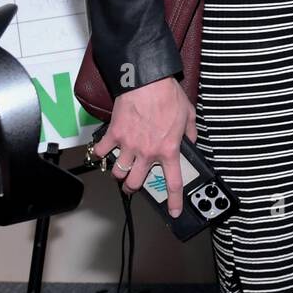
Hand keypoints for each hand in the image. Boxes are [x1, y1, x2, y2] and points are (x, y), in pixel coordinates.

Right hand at [93, 77, 195, 216]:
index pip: (173, 182)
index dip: (174, 200)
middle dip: (133, 187)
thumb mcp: (188, 113)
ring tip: (121, 169)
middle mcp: (147, 152)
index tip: (174, 211)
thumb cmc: (168, 95)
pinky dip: (102, 153)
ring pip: (118, 172)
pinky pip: (102, 152)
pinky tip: (105, 151)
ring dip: (119, 173)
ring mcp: (129, 145)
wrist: (147, 80)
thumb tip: (191, 141)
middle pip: (135, 183)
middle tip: (133, 183)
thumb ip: (190, 132)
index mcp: (168, 149)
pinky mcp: (114, 135)